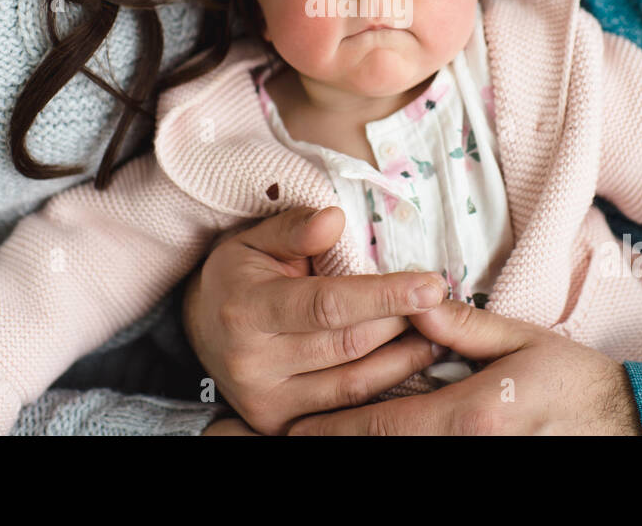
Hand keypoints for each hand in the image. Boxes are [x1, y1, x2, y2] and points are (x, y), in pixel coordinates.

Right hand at [182, 204, 446, 434]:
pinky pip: (345, 408)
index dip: (384, 295)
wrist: (199, 330)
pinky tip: (410, 362)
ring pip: (354, 383)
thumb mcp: (255, 239)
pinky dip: (384, 386)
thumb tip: (335, 218)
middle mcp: (252, 362)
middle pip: (348, 345)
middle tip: (441, 303)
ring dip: (405, 358)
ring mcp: (265, 401)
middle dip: (402, 322)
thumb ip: (295, 229)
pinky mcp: (277, 424)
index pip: (327, 304)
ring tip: (439, 332)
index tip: (432, 285)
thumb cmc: (239, 274)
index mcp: (245, 309)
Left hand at [287, 300, 641, 434]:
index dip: (334, 430)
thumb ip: (463, 328)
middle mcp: (468, 450)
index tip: (296, 427)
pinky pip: (432, 460)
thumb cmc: (574, 382)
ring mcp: (477, 465)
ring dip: (366, 446)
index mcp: (471, 414)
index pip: (383, 426)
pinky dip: (402, 448)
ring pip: (405, 461)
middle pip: (385, 452)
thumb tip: (416, 309)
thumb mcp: (521, 340)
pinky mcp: (486, 467)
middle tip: (293, 434)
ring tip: (324, 436)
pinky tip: (380, 436)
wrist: (624, 425)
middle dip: (339, 444)